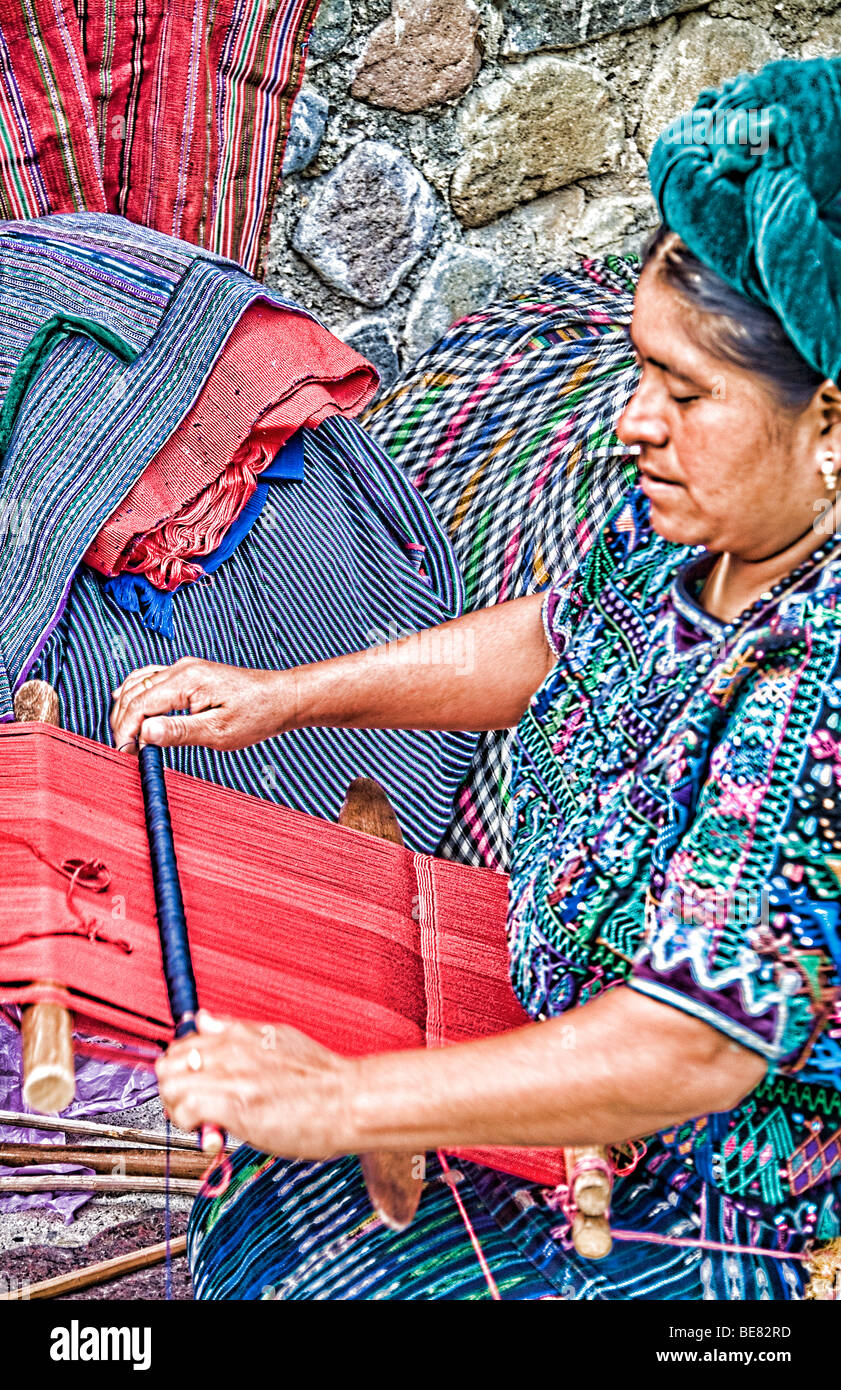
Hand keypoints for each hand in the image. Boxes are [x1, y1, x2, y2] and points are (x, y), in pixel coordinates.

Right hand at [110, 657, 294, 752]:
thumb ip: (179, 731)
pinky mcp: (189, 675)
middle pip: (134, 693)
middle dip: (122, 722)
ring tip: (125, 736)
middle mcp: (181, 669)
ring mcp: (184, 669)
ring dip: (127, 709)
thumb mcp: (218, 731)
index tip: (125, 753)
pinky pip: (151, 680)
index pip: (139, 704)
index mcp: (187, 680)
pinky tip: (129, 706)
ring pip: (138, 684)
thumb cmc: (257, 714)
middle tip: (124, 751)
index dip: (126, 731)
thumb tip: (145, 733)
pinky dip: (136, 695)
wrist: (281, 698)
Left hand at [156, 1012, 353, 1158]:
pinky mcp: (237, 1105)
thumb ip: (235, 1030)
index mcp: (240, 1034)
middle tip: (195, 1109)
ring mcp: (233, 1077)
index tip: (194, 1089)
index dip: (181, 1071)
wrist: (350, 1101)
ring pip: (171, 1088)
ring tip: (204, 1124)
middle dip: (174, 1090)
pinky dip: (192, 1127)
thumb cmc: (321, 1078)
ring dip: (180, 1111)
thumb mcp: (276, 1038)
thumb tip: (204, 1019)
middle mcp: (231, 1050)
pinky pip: (188, 1110)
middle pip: (168, 1065)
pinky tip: (214, 1136)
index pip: (182, 1044)